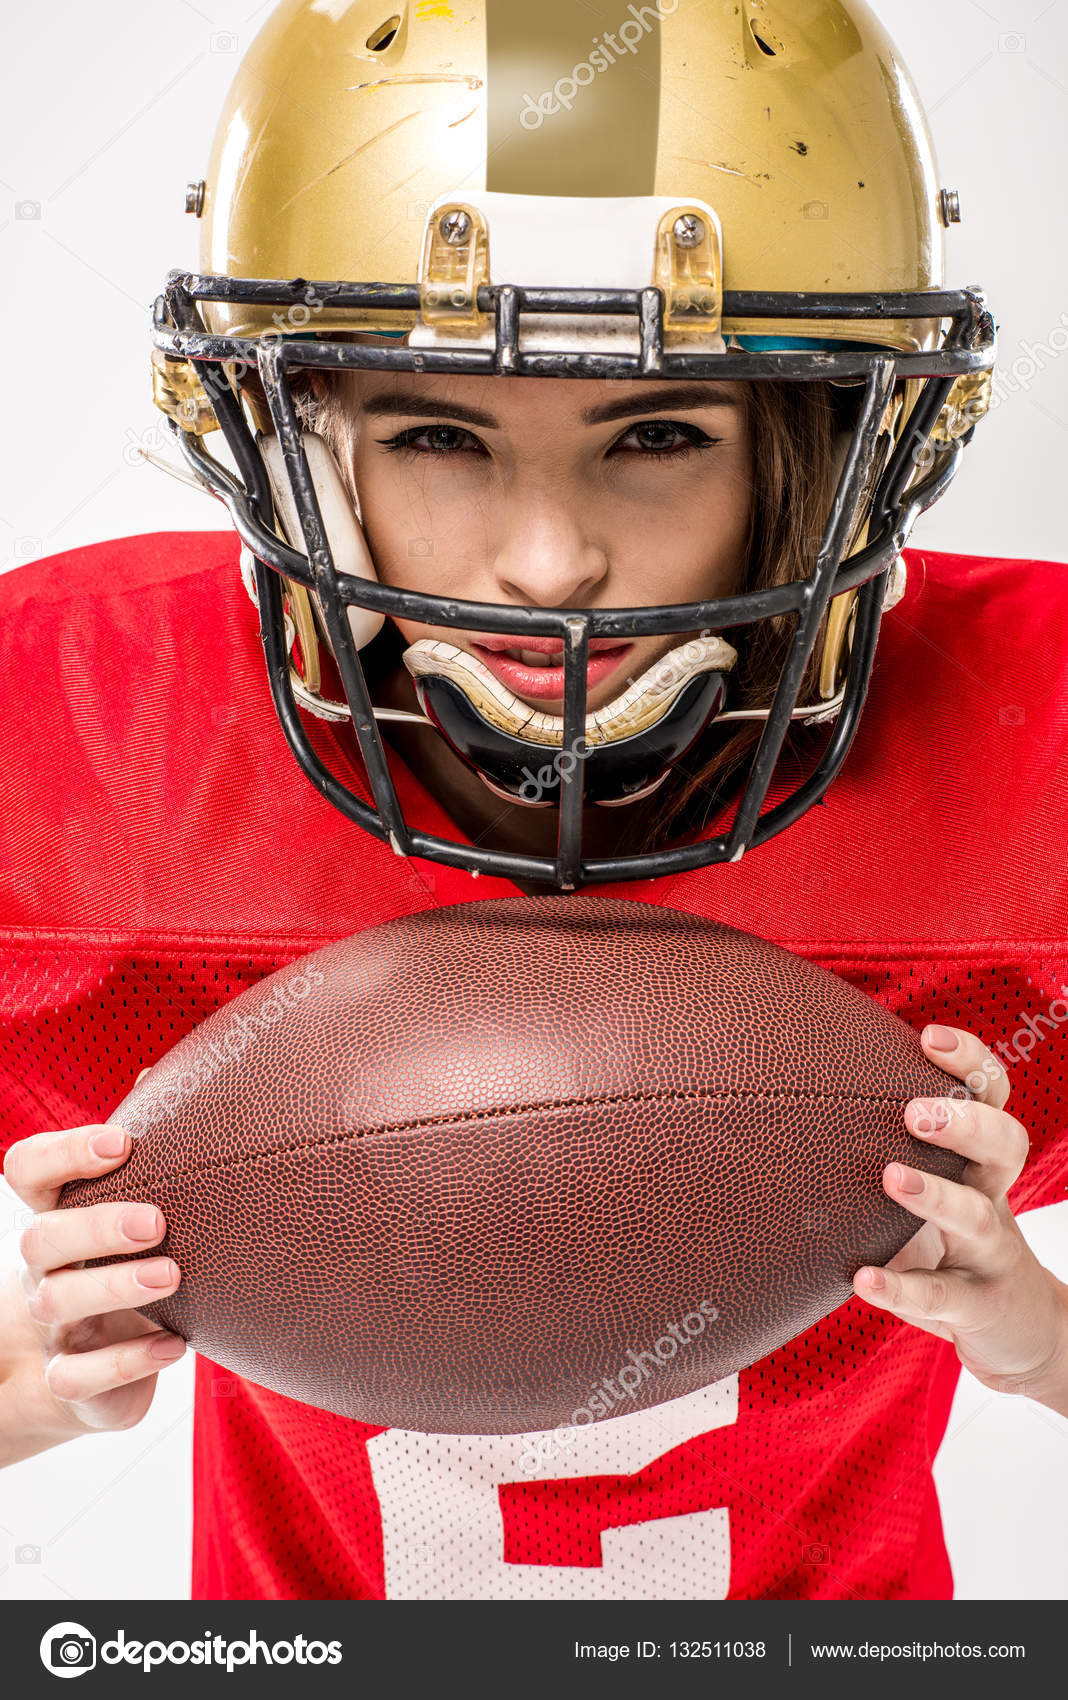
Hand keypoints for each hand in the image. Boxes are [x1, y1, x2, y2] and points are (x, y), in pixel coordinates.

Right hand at [2, 1122, 185, 1460]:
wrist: (97, 1372)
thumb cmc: (124, 1267)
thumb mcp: (134, 1209)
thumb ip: (149, 1150)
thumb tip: (162, 1072)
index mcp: (58, 1215)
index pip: (27, 1170)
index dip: (64, 1152)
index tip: (121, 1144)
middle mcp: (46, 1269)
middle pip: (39, 1238)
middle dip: (95, 1225)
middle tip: (156, 1221)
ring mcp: (55, 1328)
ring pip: (57, 1303)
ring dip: (115, 1286)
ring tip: (171, 1275)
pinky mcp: (74, 1383)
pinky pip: (80, 1378)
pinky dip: (127, 1362)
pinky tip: (175, 1346)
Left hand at [852, 1023, 1067, 1404]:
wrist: (1015, 1328)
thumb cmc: (950, 1242)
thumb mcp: (929, 1191)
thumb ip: (879, 1151)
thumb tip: (788, 1094)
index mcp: (977, 1160)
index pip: (990, 1096)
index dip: (970, 1064)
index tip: (930, 1038)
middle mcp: (992, 1196)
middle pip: (1004, 1145)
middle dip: (965, 1122)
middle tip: (915, 1112)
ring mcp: (989, 1253)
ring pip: (976, 1217)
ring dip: (935, 1194)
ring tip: (891, 1176)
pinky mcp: (976, 1306)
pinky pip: (941, 1295)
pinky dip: (901, 1287)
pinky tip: (862, 1279)